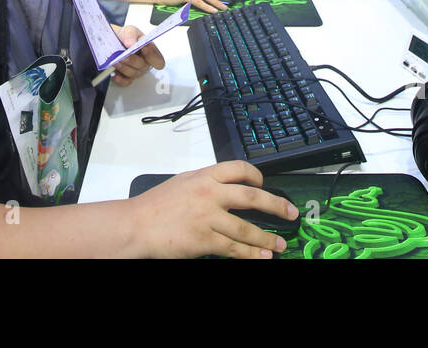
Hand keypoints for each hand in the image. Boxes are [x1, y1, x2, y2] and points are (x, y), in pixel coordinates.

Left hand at [108, 24, 165, 86]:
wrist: (112, 40)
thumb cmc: (126, 37)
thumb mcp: (129, 30)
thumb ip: (131, 34)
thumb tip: (131, 44)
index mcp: (150, 51)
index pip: (158, 60)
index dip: (152, 55)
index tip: (143, 48)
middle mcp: (145, 63)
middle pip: (143, 67)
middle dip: (132, 60)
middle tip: (122, 56)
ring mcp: (136, 71)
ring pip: (133, 74)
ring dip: (124, 68)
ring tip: (115, 61)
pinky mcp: (127, 77)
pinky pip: (126, 82)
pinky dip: (120, 79)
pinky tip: (115, 74)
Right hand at [130, 161, 294, 257]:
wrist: (137, 225)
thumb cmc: (155, 206)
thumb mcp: (182, 183)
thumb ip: (205, 183)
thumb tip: (227, 190)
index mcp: (205, 175)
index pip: (240, 169)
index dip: (257, 176)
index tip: (265, 183)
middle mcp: (210, 193)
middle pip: (252, 196)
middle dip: (276, 206)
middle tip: (291, 213)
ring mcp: (209, 218)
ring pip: (247, 228)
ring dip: (267, 239)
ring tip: (279, 245)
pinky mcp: (205, 240)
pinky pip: (234, 248)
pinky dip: (250, 255)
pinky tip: (261, 258)